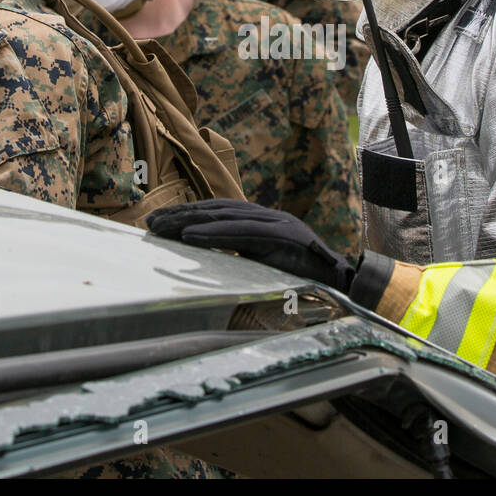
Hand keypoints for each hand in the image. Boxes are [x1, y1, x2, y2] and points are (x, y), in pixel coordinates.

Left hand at [147, 199, 354, 291]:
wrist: (345, 284)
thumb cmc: (306, 281)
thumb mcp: (268, 265)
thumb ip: (244, 256)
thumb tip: (210, 260)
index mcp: (264, 222)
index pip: (220, 212)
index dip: (189, 214)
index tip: (159, 223)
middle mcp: (269, 217)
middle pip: (216, 210)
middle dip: (181, 216)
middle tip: (149, 224)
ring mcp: (277, 224)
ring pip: (224, 217)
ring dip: (189, 222)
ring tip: (162, 229)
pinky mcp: (281, 237)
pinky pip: (241, 232)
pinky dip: (213, 233)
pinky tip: (189, 236)